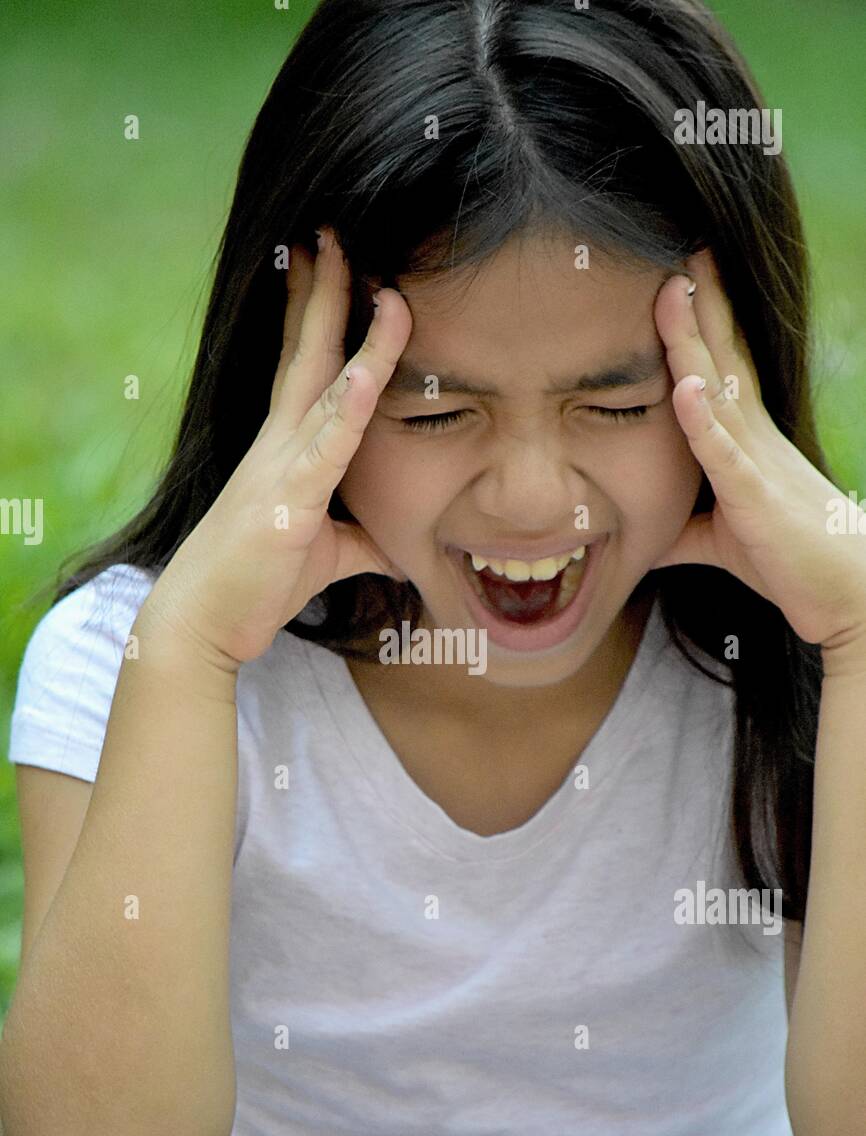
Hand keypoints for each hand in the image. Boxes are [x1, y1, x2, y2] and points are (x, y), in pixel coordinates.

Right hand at [145, 227, 412, 671]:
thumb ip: (361, 543)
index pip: (306, 365)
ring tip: (351, 260)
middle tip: (333, 226)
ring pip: (318, 379)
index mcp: (287, 448)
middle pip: (306, 348)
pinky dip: (347, 407)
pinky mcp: (289, 502)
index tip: (331, 260)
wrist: (205, 622)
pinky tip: (365, 369)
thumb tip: (399, 550)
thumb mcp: (325, 557)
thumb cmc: (258, 584)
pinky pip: (325, 446)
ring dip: (338, 320)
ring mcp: (282, 465)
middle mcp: (280, 442)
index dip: (318, 312)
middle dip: (323, 286)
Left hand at [651, 251, 865, 666]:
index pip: (720, 369)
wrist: (844, 596)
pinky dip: (702, 420)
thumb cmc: (790, 563)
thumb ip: (685, 530)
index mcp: (747, 442)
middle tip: (676, 250)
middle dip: (697, 306)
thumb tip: (647, 538)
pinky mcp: (756, 497)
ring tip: (671, 288)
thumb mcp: (724, 540)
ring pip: (718, 389)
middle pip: (720, 359)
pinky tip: (684, 386)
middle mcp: (754, 438)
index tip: (678, 277)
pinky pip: (725, 453)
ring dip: (693, 341)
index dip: (700, 324)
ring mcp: (756, 462)